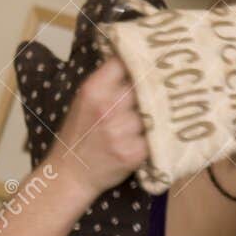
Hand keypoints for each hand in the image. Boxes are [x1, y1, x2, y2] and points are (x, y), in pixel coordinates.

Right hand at [49, 59, 146, 196]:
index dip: (140, 61)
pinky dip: (157, 136)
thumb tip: (139, 61)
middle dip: (153, 90)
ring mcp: (120, 131)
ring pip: (154, 112)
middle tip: (165, 89)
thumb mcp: (85, 100)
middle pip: (145, 85)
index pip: (125, 61)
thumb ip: (108, 81)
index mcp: (94, 89)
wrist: (70, 174)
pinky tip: (152, 137)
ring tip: (153, 119)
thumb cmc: (80, 134)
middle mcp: (107, 107)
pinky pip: (157, 136)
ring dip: (156, 115)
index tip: (152, 61)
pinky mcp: (132, 153)